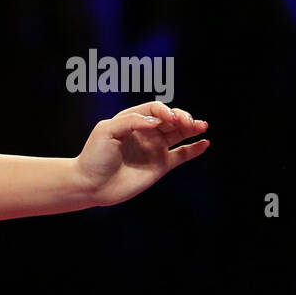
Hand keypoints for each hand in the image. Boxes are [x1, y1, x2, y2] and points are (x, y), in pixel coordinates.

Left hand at [75, 101, 209, 206]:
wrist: (90, 185)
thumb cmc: (94, 156)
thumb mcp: (106, 130)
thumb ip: (131, 121)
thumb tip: (157, 121)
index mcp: (131, 121)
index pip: (155, 109)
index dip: (164, 111)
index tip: (167, 119)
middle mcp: (145, 133)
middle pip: (170, 119)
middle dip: (182, 116)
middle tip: (188, 122)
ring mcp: (153, 149)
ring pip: (179, 134)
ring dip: (192, 127)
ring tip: (201, 126)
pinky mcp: (160, 166)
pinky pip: (182, 155)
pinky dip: (194, 149)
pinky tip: (205, 143)